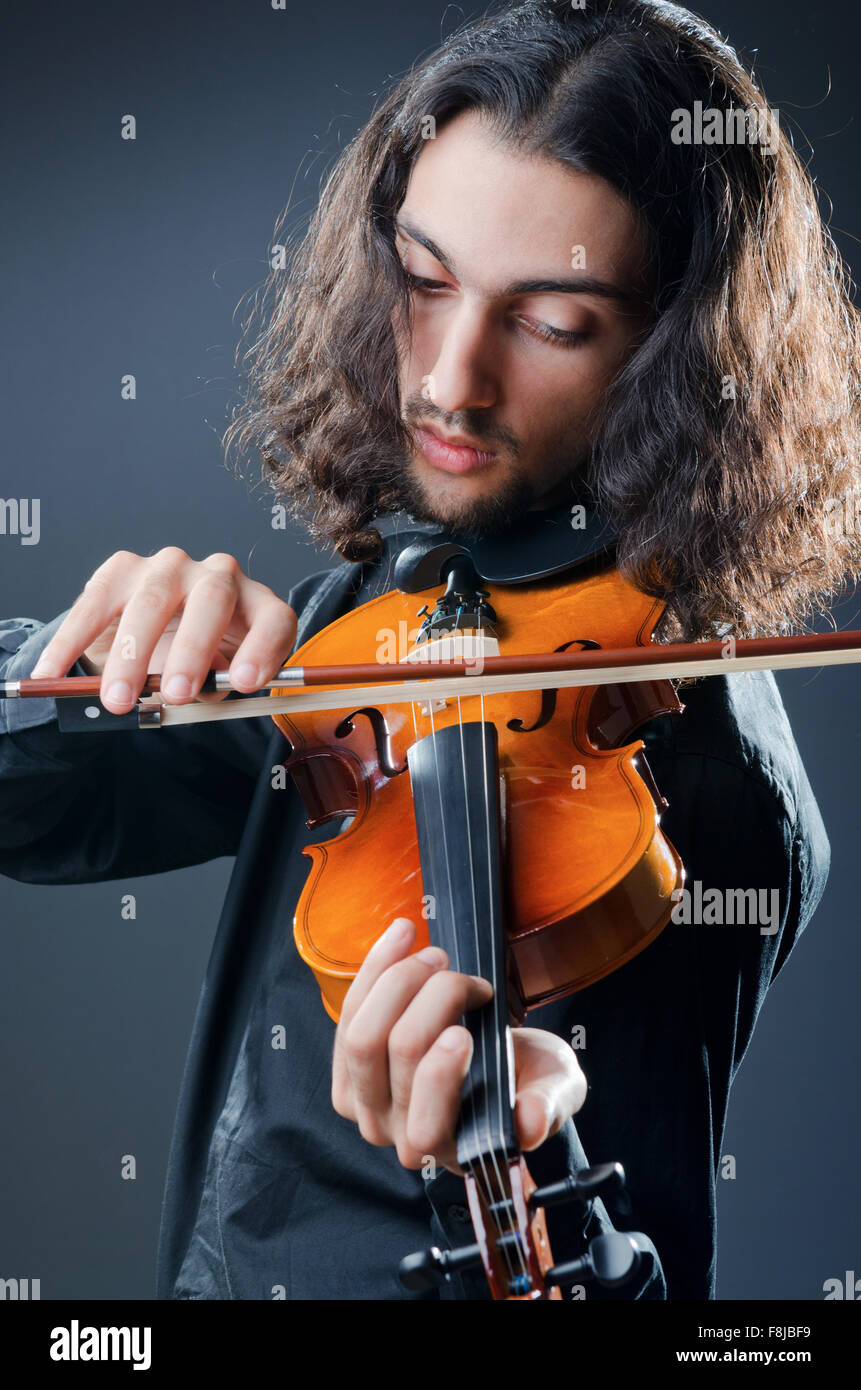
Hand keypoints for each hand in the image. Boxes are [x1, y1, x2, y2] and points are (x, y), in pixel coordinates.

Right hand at [29, 547, 297, 712]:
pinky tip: (52, 673)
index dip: (263, 649)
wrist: (150, 642)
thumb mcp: (212, 687)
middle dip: (193, 650)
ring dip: (132, 654)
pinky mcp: (122, 570)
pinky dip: (73, 641)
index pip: (274, 619)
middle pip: (211, 600)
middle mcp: (218, 576)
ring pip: (153, 600)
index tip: (246, 683)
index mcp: (256, 607)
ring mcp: (170, 567)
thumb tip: (199, 691)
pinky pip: (97, 602)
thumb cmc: (194, 667)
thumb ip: (212, 689)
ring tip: (119, 700)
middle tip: (176, 695)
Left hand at [332, 917, 586, 1172]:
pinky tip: (402, 937)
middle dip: (432, 1001)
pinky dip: (373, 970)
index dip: (441, 1073)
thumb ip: (548, 1107)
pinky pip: (347, 1016)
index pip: (428, 1122)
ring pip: (360, 1035)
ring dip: (398, 980)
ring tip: (437, 956)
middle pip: (393, 1058)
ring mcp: (363, 1104)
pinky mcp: (346, 1071)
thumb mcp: (556, 1093)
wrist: (499, 1071)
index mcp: (450, 1149)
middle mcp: (397, 1134)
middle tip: (468, 979)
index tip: (467, 1031)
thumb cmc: (528, 1079)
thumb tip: (531, 1120)